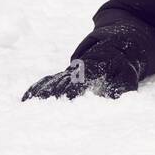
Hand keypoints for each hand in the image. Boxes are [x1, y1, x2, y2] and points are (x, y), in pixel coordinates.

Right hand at [21, 38, 144, 101]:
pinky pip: (48, 80)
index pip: (81, 78)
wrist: (118, 46)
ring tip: (28, 105)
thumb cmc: (124, 66)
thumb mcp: (128, 77)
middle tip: (41, 107)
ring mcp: (69, 71)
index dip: (74, 88)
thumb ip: (121, 90)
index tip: (67, 99)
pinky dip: (37, 88)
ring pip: (52, 80)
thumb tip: (113, 101)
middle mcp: (78, 69)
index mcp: (94, 67)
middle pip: (62, 81)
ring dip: (41, 92)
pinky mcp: (64, 75)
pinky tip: (26, 98)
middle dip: (52, 94)